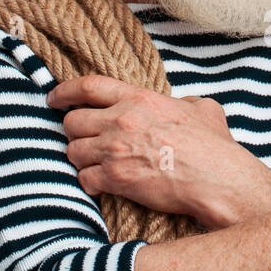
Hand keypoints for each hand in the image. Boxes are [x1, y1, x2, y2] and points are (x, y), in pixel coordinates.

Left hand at [45, 75, 270, 228]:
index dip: (65, 91)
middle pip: (72, 122)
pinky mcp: (115, 179)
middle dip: (74, 131)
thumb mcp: (204, 109)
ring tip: (94, 163)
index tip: (54, 98)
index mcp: (139, 98)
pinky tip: (101, 184)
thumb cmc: (214, 147)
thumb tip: (186, 103)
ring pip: (74, 151)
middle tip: (84, 139)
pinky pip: (85, 179)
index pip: (88, 86)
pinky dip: (90, 182)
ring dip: (81, 158)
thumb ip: (186, 102)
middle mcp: (121, 121)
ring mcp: (115, 150)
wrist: (216, 180)